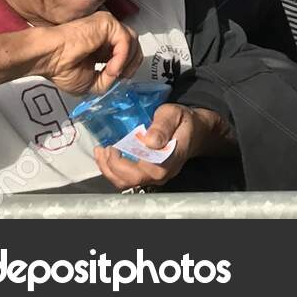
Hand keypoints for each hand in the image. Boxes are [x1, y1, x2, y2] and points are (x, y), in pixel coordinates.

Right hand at [30, 11, 141, 95]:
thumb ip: (108, 80)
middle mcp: (106, 32)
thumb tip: (120, 76)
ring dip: (128, 60)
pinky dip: (122, 56)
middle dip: (132, 63)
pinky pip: (124, 39)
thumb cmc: (61, 68)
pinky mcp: (107, 23)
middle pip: (132, 43)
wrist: (47, 58)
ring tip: (115, 74)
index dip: (128, 66)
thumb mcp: (90, 83)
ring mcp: (107, 26)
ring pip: (132, 40)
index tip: (121, 79)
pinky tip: (112, 69)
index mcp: (102, 44)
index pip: (125, 50)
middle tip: (124, 77)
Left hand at [93, 103, 229, 190]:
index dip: (125, 162)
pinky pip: (126, 179)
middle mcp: (162, 173)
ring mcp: (155, 177)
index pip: (145, 170)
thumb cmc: (183, 121)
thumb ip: (163, 125)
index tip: (114, 146)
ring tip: (101, 152)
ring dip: (109, 169)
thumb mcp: (174, 114)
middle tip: (105, 148)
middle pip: (131, 180)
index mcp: (171, 159)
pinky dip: (112, 170)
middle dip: (112, 166)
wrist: (195, 131)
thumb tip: (149, 141)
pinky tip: (107, 156)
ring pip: (126, 182)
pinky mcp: (148, 176)